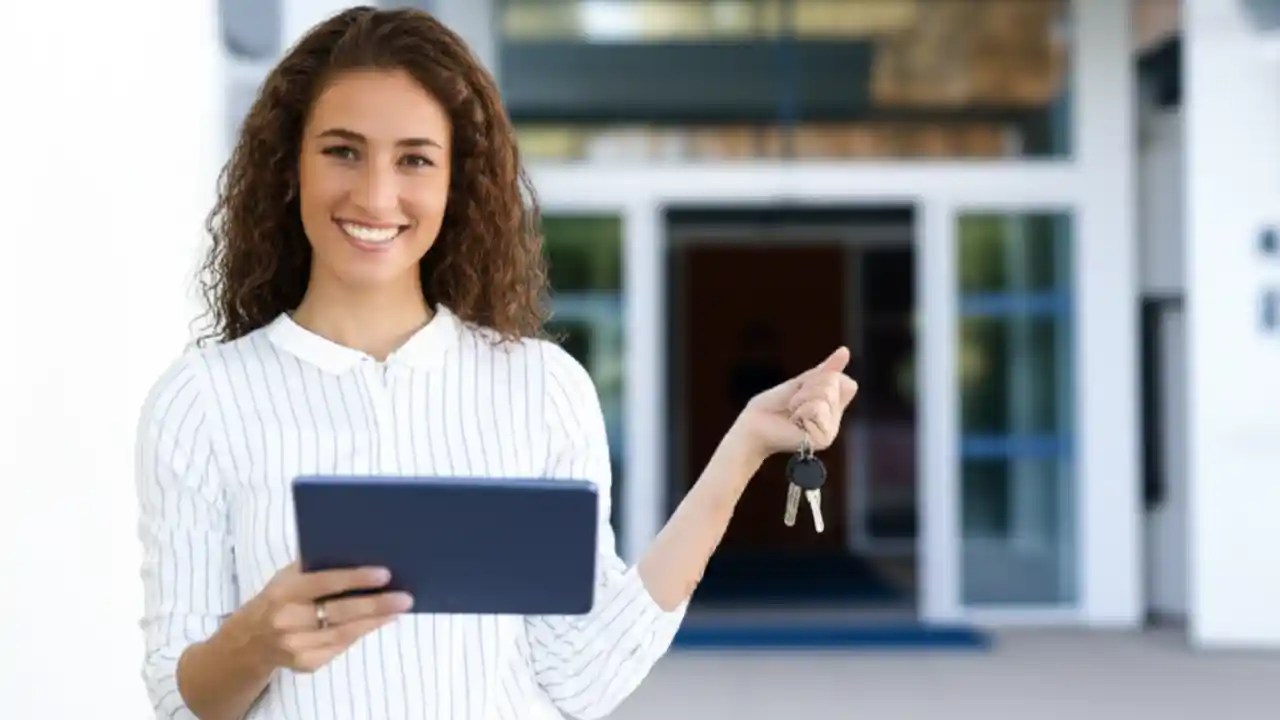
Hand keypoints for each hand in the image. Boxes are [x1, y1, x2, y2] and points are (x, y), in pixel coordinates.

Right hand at [226, 561, 412, 673]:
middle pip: (339, 612)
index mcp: (284, 592)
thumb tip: (360, 548)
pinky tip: (380, 622)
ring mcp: (295, 646)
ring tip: (398, 608)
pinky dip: (362, 632)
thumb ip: (316, 564)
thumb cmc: (279, 597)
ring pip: (345, 633)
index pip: (324, 582)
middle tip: (405, 597)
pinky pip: (341, 647)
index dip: (356, 578)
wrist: (250, 640)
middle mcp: (287, 621)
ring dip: (376, 620)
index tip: (385, 574)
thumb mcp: (288, 576)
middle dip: (376, 604)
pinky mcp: (306, 664)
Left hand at [729, 346, 858, 462]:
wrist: (754, 425)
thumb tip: (845, 351)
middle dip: (809, 386)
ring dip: (802, 398)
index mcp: (832, 407)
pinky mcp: (823, 439)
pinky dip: (801, 410)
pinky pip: (817, 409)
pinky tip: (794, 423)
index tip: (805, 387)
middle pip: (835, 384)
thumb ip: (825, 370)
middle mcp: (834, 420)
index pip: (847, 383)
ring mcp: (830, 431)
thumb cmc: (773, 405)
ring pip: (826, 396)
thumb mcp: (801, 382)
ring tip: (792, 411)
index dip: (827, 378)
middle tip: (794, 402)